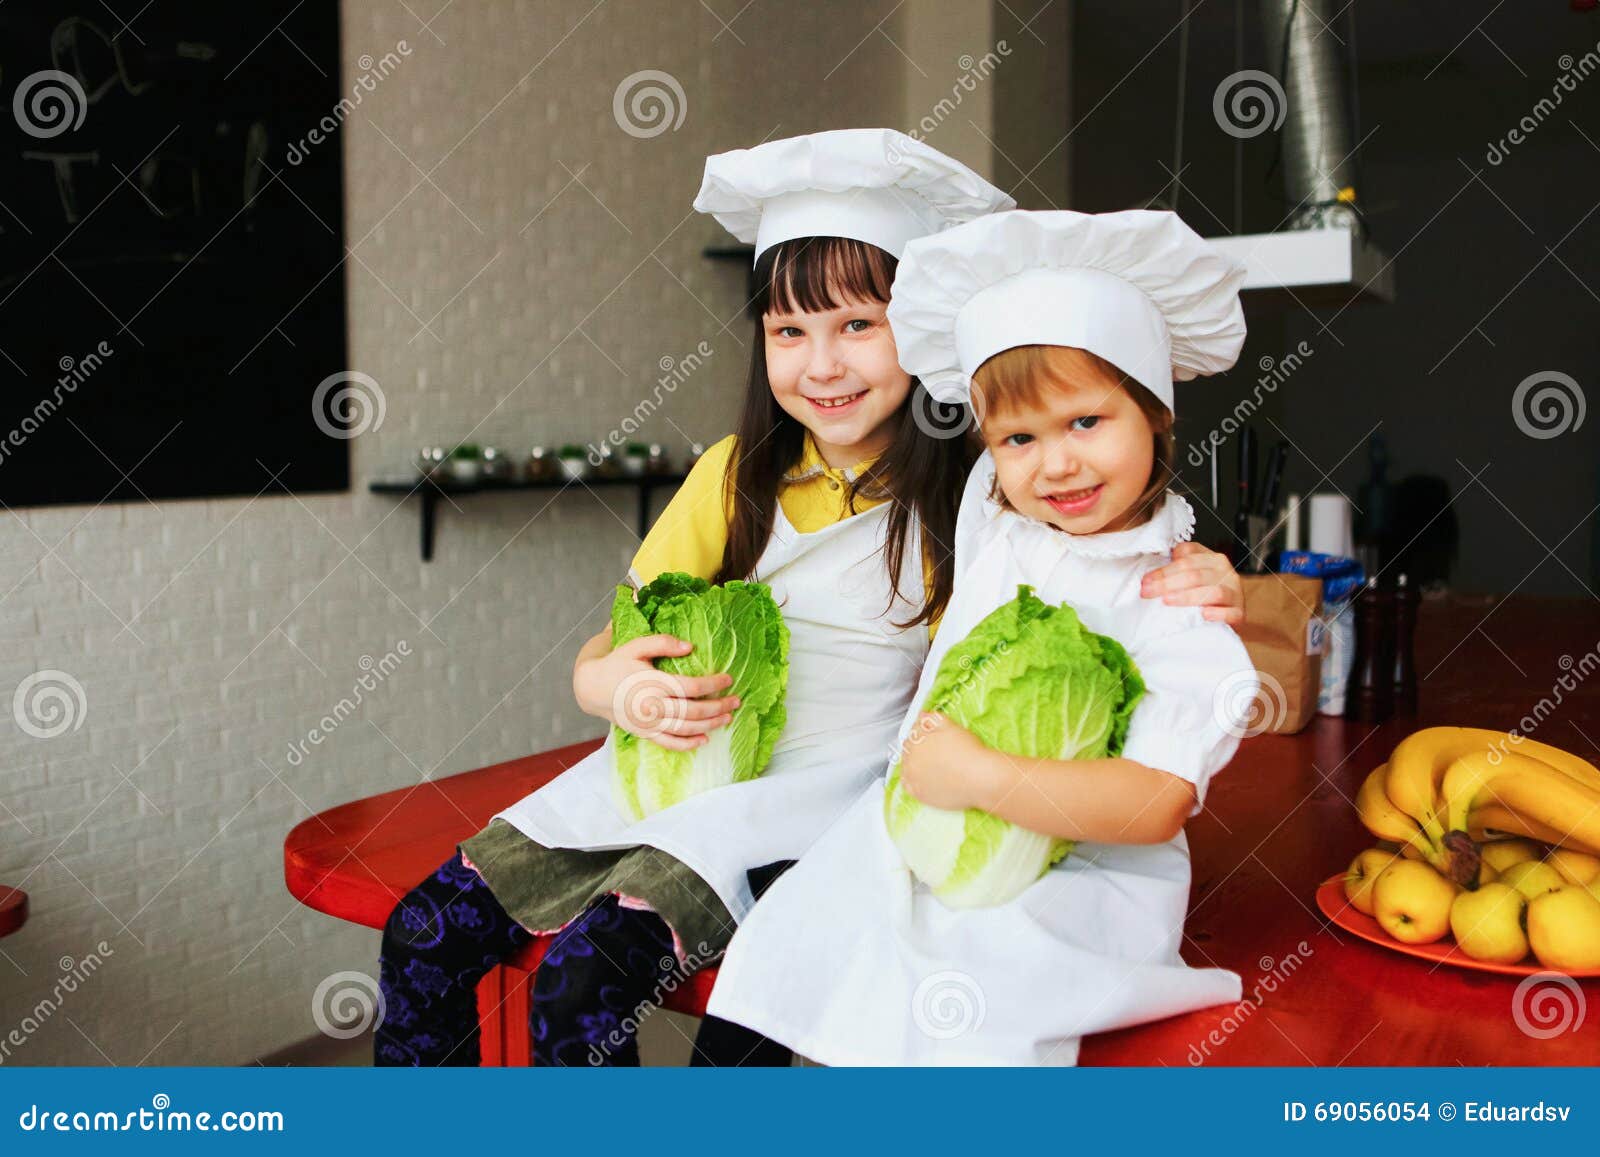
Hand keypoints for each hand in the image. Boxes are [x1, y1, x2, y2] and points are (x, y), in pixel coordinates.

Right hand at [571, 623, 739, 750]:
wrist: (593, 687)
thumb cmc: (618, 662)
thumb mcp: (635, 645)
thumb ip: (662, 642)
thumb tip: (690, 647)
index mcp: (651, 682)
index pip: (690, 687)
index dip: (713, 684)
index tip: (729, 679)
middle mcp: (651, 705)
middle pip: (692, 711)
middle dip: (718, 707)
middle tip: (737, 701)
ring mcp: (648, 722)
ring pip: (684, 729)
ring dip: (709, 725)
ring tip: (727, 719)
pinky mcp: (644, 733)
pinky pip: (668, 743)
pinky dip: (687, 744)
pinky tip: (704, 740)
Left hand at [897, 712, 1000, 811]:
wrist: (980, 779)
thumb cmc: (969, 753)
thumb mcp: (952, 728)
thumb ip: (933, 720)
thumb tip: (922, 715)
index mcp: (917, 742)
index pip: (912, 734)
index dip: (921, 734)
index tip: (929, 735)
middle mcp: (911, 761)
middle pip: (908, 751)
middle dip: (917, 748)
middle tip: (932, 750)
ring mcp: (914, 779)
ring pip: (907, 768)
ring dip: (913, 764)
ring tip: (930, 764)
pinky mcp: (920, 795)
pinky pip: (908, 787)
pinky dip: (912, 781)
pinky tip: (922, 778)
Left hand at [1140, 541, 1244, 624]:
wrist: (1227, 615)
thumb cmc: (1203, 593)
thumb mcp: (1190, 576)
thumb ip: (1175, 570)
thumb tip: (1148, 577)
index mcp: (1210, 558)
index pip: (1187, 556)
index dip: (1164, 569)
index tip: (1146, 581)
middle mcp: (1224, 570)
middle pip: (1194, 573)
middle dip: (1167, 582)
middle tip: (1147, 592)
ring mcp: (1234, 591)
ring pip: (1213, 591)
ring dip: (1188, 596)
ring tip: (1168, 601)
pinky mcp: (1240, 612)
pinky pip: (1231, 612)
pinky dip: (1218, 613)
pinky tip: (1204, 615)